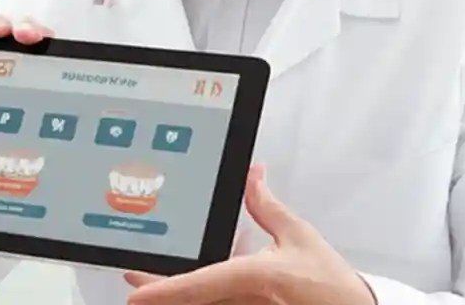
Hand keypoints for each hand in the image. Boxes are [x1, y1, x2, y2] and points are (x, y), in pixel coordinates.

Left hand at [125, 165, 376, 304]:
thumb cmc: (330, 285)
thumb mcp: (299, 237)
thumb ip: (266, 206)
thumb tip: (252, 174)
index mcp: (255, 278)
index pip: (197, 284)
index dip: (162, 289)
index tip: (134, 291)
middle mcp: (247, 304)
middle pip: (193, 303)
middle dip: (162, 297)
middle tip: (136, 287)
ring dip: (183, 300)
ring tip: (156, 293)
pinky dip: (207, 302)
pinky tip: (199, 294)